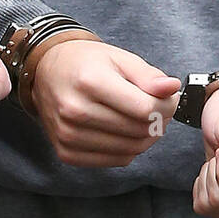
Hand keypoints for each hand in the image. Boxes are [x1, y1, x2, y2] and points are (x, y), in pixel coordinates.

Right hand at [29, 39, 180, 167]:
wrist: (46, 72)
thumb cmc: (86, 62)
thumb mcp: (118, 57)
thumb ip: (147, 75)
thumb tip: (172, 89)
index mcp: (90, 82)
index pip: (144, 109)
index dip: (166, 106)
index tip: (169, 98)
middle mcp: (75, 111)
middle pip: (138, 131)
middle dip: (159, 121)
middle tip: (160, 107)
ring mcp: (68, 135)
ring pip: (130, 150)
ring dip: (147, 137)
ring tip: (145, 118)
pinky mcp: (66, 153)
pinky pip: (115, 160)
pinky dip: (129, 149)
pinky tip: (127, 131)